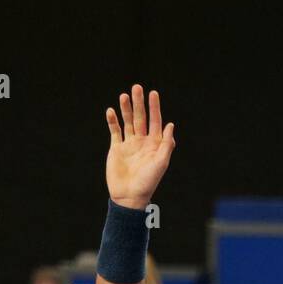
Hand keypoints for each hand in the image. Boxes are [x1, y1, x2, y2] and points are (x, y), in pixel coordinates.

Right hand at [105, 84, 176, 208]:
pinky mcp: (116, 148)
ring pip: (127, 122)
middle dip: (139, 103)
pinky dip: (113, 121)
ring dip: (126, 109)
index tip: (153, 93)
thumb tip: (170, 125)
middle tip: (137, 87)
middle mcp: (142, 142)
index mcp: (155, 145)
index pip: (155, 122)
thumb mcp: (161, 163)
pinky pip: (115, 131)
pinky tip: (111, 111)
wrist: (129, 196)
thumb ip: (166, 144)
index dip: (154, 108)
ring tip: (124, 95)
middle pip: (141, 118)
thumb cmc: (148, 181)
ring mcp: (129, 144)